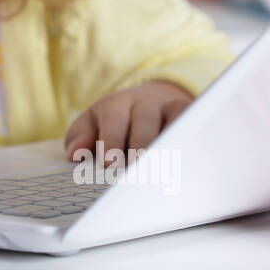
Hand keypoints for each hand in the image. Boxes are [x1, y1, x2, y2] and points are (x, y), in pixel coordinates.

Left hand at [62, 80, 192, 166]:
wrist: (151, 98)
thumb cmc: (115, 121)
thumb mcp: (91, 124)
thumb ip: (79, 137)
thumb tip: (76, 153)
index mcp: (116, 104)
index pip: (113, 119)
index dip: (111, 140)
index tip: (109, 162)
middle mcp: (144, 102)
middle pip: (144, 121)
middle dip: (139, 146)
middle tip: (135, 169)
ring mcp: (170, 107)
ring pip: (172, 121)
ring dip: (168, 145)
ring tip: (163, 171)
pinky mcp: (191, 114)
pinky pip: (192, 123)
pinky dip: (190, 139)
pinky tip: (186, 161)